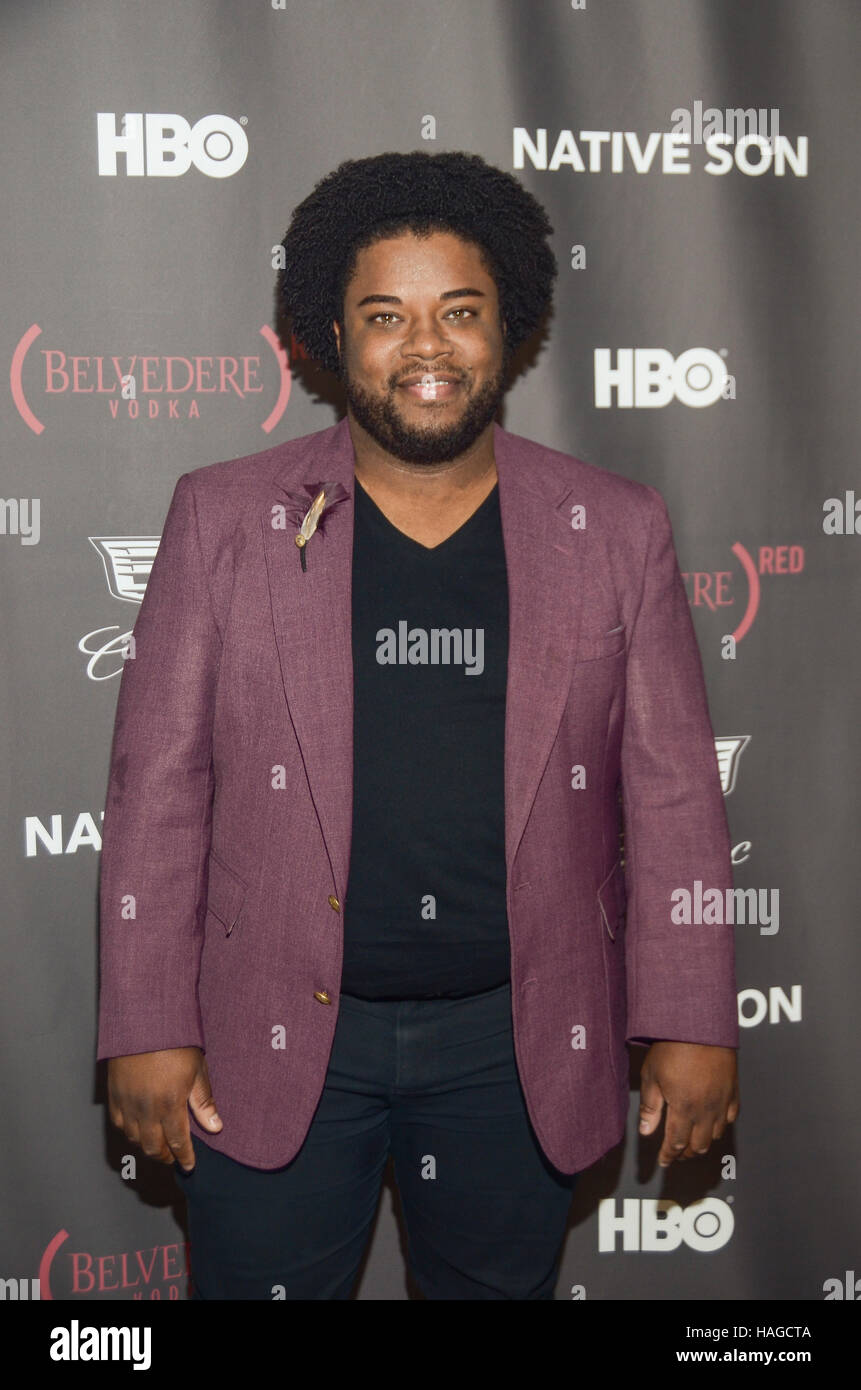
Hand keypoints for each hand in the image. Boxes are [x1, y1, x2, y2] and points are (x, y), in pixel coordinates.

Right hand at [107, 1047, 221, 1169]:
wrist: (143, 1020)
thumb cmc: (175, 1041)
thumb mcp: (197, 1069)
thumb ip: (204, 1102)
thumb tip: (215, 1128)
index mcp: (170, 1104)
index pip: (178, 1142)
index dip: (184, 1158)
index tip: (189, 1166)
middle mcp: (146, 1109)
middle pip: (153, 1147)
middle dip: (166, 1156)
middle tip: (175, 1156)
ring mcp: (127, 1103)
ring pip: (135, 1139)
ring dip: (147, 1146)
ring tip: (159, 1144)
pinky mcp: (114, 1095)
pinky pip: (119, 1124)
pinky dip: (129, 1132)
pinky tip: (139, 1129)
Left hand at [638, 1041, 738, 1166]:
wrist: (700, 1025)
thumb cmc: (672, 1046)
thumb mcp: (652, 1075)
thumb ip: (650, 1107)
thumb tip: (646, 1132)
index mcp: (684, 1109)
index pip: (676, 1143)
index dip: (669, 1155)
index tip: (663, 1162)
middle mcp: (706, 1110)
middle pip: (698, 1145)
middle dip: (685, 1153)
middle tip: (676, 1154)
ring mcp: (722, 1101)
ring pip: (716, 1135)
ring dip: (703, 1142)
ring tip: (692, 1141)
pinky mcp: (733, 1090)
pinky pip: (730, 1117)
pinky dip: (721, 1125)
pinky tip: (713, 1123)